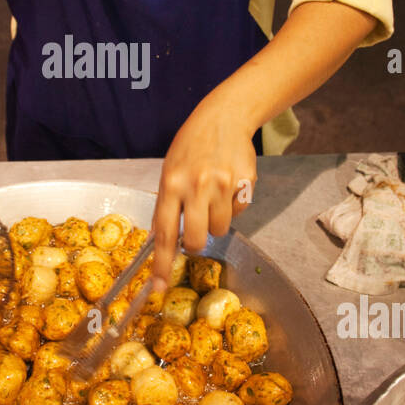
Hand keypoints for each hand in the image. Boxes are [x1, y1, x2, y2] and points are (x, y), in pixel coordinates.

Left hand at [151, 86, 256, 288]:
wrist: (224, 118)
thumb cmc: (192, 147)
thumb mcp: (170, 170)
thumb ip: (169, 203)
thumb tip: (165, 241)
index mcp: (171, 183)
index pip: (163, 232)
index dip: (162, 263)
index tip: (159, 286)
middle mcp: (196, 186)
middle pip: (195, 239)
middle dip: (195, 243)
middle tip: (195, 232)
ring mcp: (223, 185)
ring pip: (220, 229)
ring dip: (215, 221)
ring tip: (212, 197)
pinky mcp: (244, 184)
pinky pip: (238, 213)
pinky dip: (232, 206)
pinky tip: (227, 186)